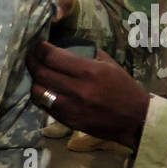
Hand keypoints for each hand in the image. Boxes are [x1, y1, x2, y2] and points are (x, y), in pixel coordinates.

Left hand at [26, 41, 149, 148]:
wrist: (135, 119)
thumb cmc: (124, 88)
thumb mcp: (109, 64)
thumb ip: (87, 54)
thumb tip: (66, 46)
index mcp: (89, 71)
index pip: (52, 56)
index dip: (40, 49)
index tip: (38, 45)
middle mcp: (77, 89)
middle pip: (41, 73)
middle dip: (31, 61)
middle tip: (31, 56)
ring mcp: (71, 108)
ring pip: (38, 92)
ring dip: (34, 81)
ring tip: (36, 75)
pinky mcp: (69, 121)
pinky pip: (46, 107)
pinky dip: (42, 97)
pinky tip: (45, 91)